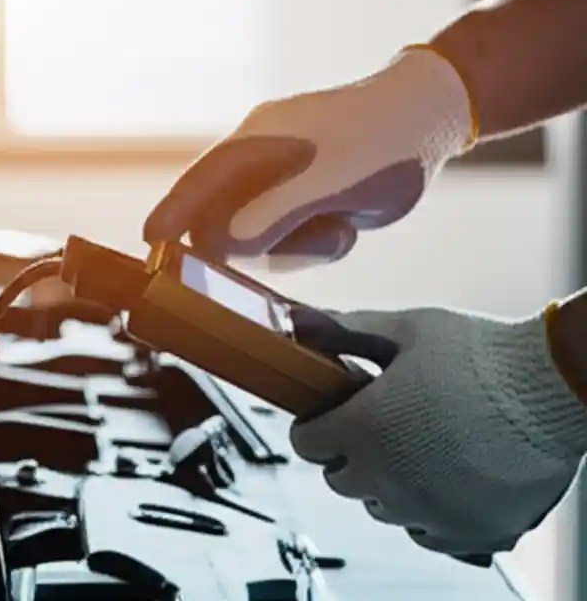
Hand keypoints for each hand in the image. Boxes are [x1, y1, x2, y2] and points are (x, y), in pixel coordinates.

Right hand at [143, 47, 474, 268]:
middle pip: (226, 219)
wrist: (435, 115)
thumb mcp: (333, 183)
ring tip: (340, 225)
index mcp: (256, 142)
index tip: (149, 243)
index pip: (199, 182)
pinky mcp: (300, 195)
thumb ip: (274, 214)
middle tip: (319, 235)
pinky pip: (289, 237)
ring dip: (299, 245)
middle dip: (263, 242)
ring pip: (260, 236)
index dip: (172, 213)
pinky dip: (316, 241)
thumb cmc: (385, 141)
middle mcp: (259, 160)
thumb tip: (221, 243)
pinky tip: (345, 222)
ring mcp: (279, 178)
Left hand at [291, 307, 586, 555]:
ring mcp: (427, 511)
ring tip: (422, 447)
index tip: (334, 414)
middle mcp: (386, 479)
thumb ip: (346, 330)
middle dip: (350, 454)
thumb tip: (298, 321)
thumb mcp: (407, 329)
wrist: (558, 387)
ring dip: (389, 483)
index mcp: (361, 429)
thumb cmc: (483, 355)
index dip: (317, 425)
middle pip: (341, 479)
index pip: (307, 443)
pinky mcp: (469, 531)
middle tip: (382, 427)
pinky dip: (428, 513)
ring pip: (382, 508)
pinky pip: (427, 534)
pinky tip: (446, 480)